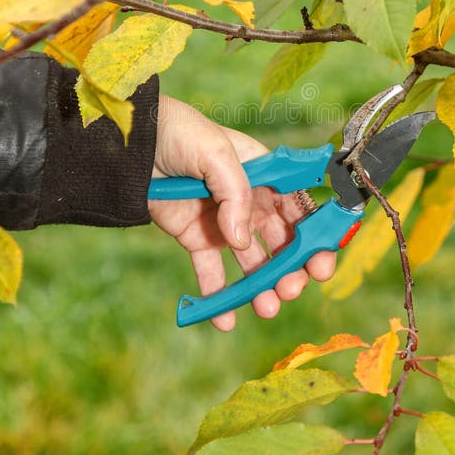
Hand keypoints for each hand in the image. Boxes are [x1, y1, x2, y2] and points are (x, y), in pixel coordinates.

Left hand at [148, 96, 335, 330]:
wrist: (133, 144)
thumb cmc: (180, 133)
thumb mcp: (215, 153)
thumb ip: (234, 194)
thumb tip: (241, 242)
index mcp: (264, 175)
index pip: (298, 209)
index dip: (315, 236)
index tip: (321, 263)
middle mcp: (249, 202)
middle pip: (280, 241)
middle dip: (291, 268)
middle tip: (292, 289)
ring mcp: (223, 222)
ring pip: (251, 262)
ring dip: (263, 287)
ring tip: (267, 308)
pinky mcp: (196, 238)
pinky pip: (211, 272)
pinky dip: (220, 297)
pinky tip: (226, 321)